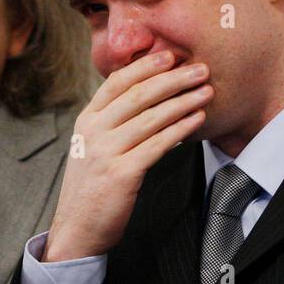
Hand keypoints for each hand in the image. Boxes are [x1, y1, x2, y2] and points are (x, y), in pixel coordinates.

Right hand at [45, 50, 211, 260]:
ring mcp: (105, 152)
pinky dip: (179, 130)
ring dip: (182, 102)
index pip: (116, 83)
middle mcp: (93, 132)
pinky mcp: (121, 174)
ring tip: (206, 92)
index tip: (170, 55)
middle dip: (172, 79)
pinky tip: (196, 120)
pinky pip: (157, 145)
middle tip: (200, 69)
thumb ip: (114, 122)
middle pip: (137, 96)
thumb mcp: (94, 147)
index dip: (144, 66)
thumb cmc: (93, 187)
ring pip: (150, 118)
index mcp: (86, 121)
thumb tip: (147, 96)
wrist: (77, 228)